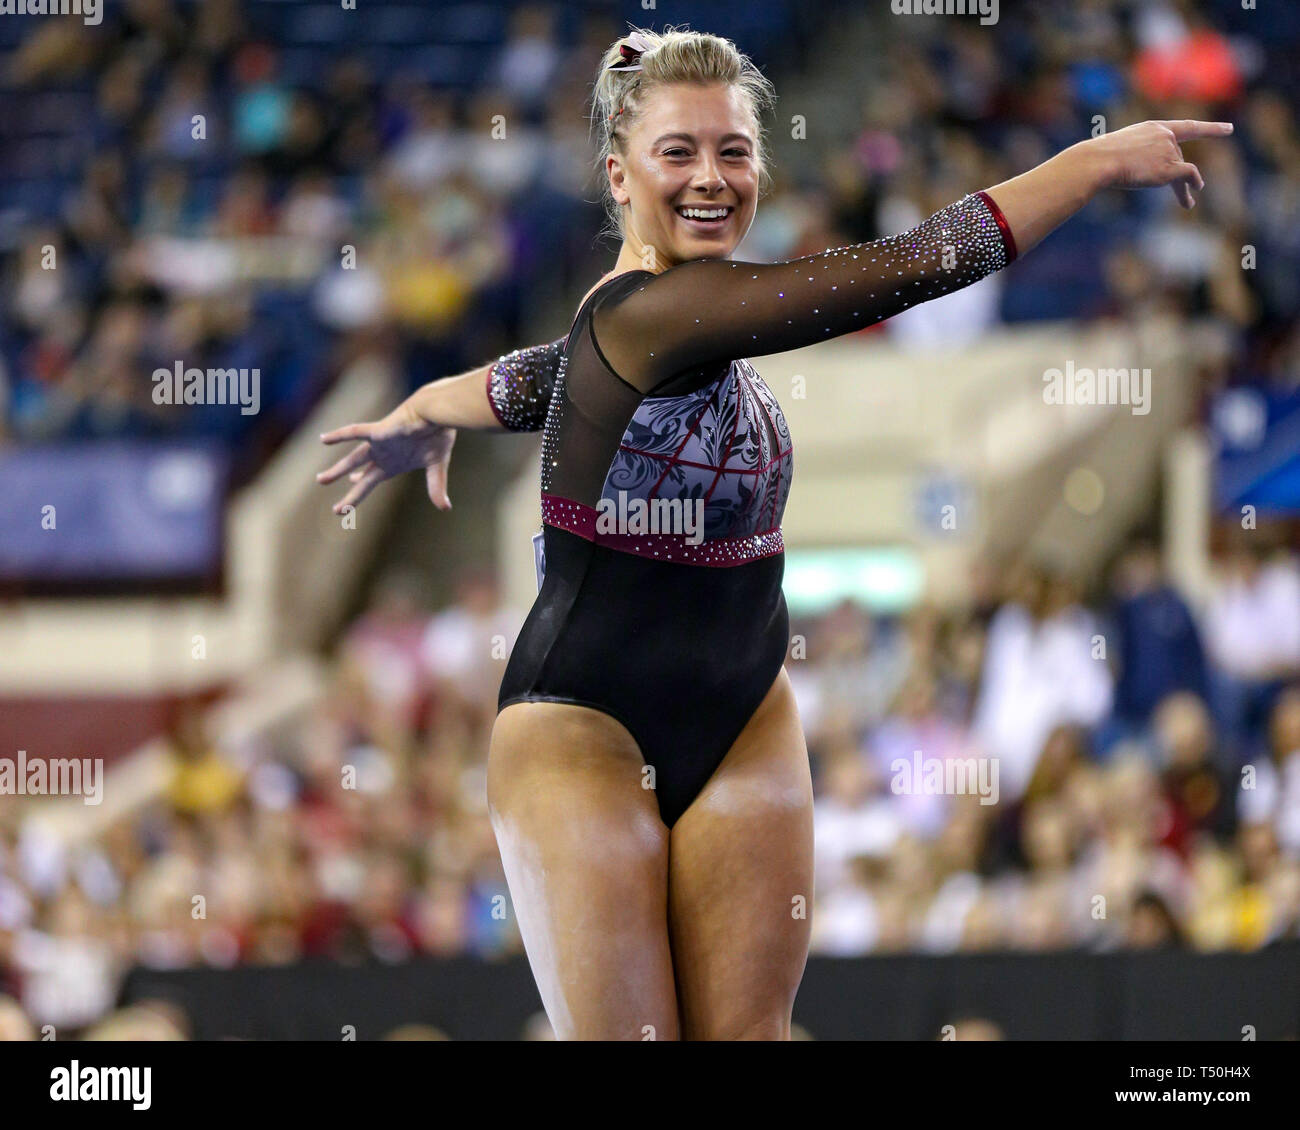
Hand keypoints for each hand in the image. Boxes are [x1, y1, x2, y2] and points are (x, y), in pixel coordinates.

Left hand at [317, 399, 455, 514]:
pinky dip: (340, 435)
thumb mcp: (437, 465)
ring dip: (337, 471)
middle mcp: (382, 456)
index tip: (348, 498)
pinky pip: (355, 432)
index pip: (372, 480)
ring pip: (353, 460)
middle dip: (349, 494)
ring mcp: (379, 445)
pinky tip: (323, 439)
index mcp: (393, 464)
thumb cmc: (437, 434)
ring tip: (320, 481)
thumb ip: (436, 486)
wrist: (437, 413)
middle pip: (361, 477)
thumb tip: (445, 508)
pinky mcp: (378, 432)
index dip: (360, 490)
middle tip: (337, 511)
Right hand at [1092, 119, 1232, 208]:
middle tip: (1187, 191)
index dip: (1209, 128)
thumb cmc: (1099, 158)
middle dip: (1179, 175)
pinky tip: (1195, 193)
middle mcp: (1165, 137)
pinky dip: (1193, 184)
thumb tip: (1144, 172)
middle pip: (1178, 157)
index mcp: (1152, 128)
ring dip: (1183, 189)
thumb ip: (1137, 156)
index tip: (1229, 129)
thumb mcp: (1119, 150)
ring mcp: (1168, 151)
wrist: (1098, 162)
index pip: (1186, 127)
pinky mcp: (1169, 167)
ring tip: (1188, 204)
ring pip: (1182, 171)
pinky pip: (1188, 174)